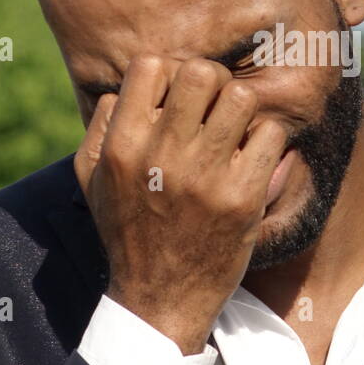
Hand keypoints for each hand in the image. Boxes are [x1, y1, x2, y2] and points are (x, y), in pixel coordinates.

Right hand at [74, 54, 288, 354]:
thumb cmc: (128, 231)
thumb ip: (103, 126)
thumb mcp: (93, 179)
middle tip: (214, 108)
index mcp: (123, 146)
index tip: (178, 99)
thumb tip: (127, 86)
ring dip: (242, 110)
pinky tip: (253, 159)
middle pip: (201, 72)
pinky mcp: (242, 198)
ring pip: (241, 97)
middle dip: (212, 83)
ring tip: (235, 132)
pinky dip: (267, 141)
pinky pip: (270, 134)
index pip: (151, 66)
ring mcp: (205, 177)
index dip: (170, 74)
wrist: (160, 299)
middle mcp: (161, 155)